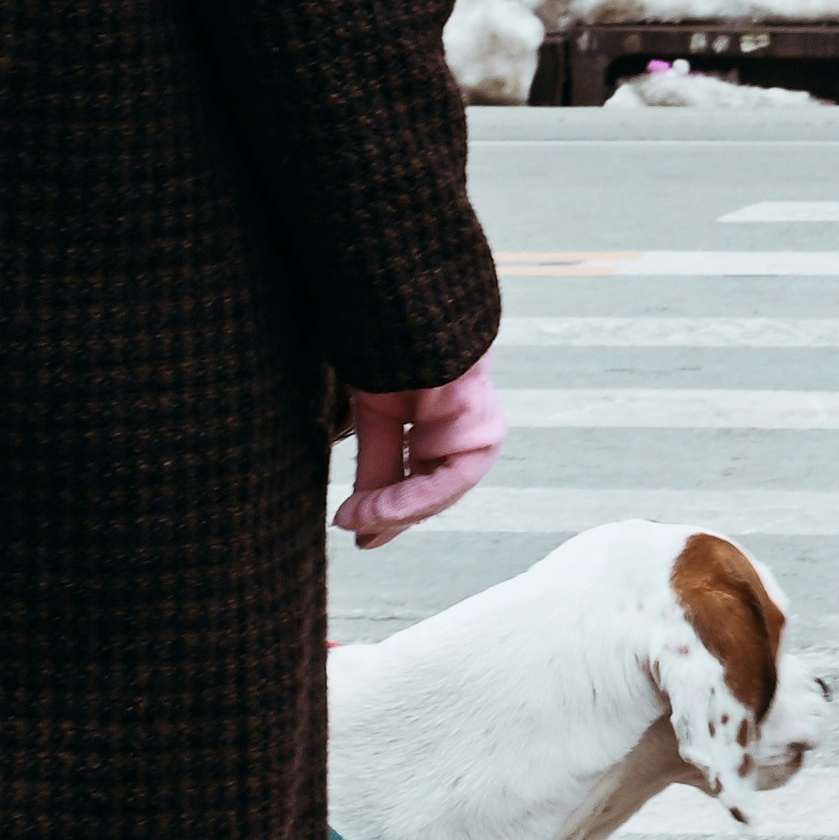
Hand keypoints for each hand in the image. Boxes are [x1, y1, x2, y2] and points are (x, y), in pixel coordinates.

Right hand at [338, 359, 504, 545]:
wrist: (404, 301)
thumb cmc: (390, 347)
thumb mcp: (375, 414)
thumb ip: (376, 466)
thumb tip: (356, 521)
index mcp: (445, 426)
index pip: (424, 484)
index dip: (390, 513)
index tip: (355, 531)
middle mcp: (468, 430)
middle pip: (436, 493)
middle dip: (394, 519)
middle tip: (359, 538)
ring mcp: (481, 428)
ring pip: (444, 492)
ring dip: (398, 513)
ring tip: (357, 521)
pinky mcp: (483, 426)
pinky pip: (450, 476)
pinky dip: (412, 498)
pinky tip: (377, 509)